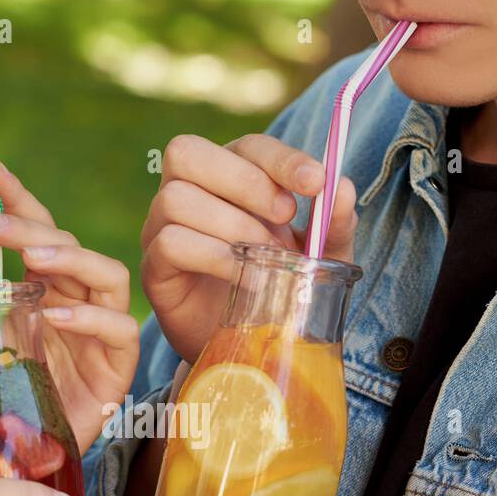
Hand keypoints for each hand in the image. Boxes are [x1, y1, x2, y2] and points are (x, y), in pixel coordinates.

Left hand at [0, 159, 138, 452]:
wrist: (19, 462)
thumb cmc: (2, 396)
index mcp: (47, 287)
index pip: (41, 231)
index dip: (21, 197)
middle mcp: (79, 301)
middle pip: (72, 246)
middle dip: (32, 226)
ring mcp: (103, 332)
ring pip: (109, 275)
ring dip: (71, 260)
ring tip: (33, 258)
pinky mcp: (119, 368)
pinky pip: (120, 331)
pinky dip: (89, 320)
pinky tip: (55, 317)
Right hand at [139, 133, 358, 361]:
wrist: (250, 348)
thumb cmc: (282, 288)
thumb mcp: (320, 258)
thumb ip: (333, 224)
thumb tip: (342, 186)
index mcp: (228, 176)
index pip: (245, 147)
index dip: (279, 158)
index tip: (316, 182)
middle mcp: (186, 193)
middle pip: (187, 153)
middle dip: (243, 180)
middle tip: (285, 215)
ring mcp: (161, 228)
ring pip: (176, 198)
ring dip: (231, 223)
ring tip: (267, 256)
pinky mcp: (154, 269)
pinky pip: (171, 244)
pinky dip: (215, 256)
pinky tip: (248, 278)